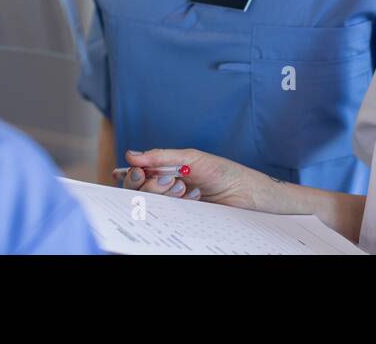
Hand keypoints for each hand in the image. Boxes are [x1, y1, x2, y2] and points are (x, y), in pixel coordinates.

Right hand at [120, 147, 275, 210]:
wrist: (244, 192)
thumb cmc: (220, 171)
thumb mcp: (189, 158)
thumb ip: (160, 157)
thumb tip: (130, 155)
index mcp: (163, 171)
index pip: (135, 176)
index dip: (133, 175)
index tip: (141, 173)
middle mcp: (163, 190)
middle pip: (137, 192)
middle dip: (151, 186)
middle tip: (171, 180)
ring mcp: (171, 206)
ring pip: (149, 206)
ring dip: (165, 194)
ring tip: (185, 187)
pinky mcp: (180, 220)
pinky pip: (166, 217)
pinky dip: (177, 205)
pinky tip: (193, 198)